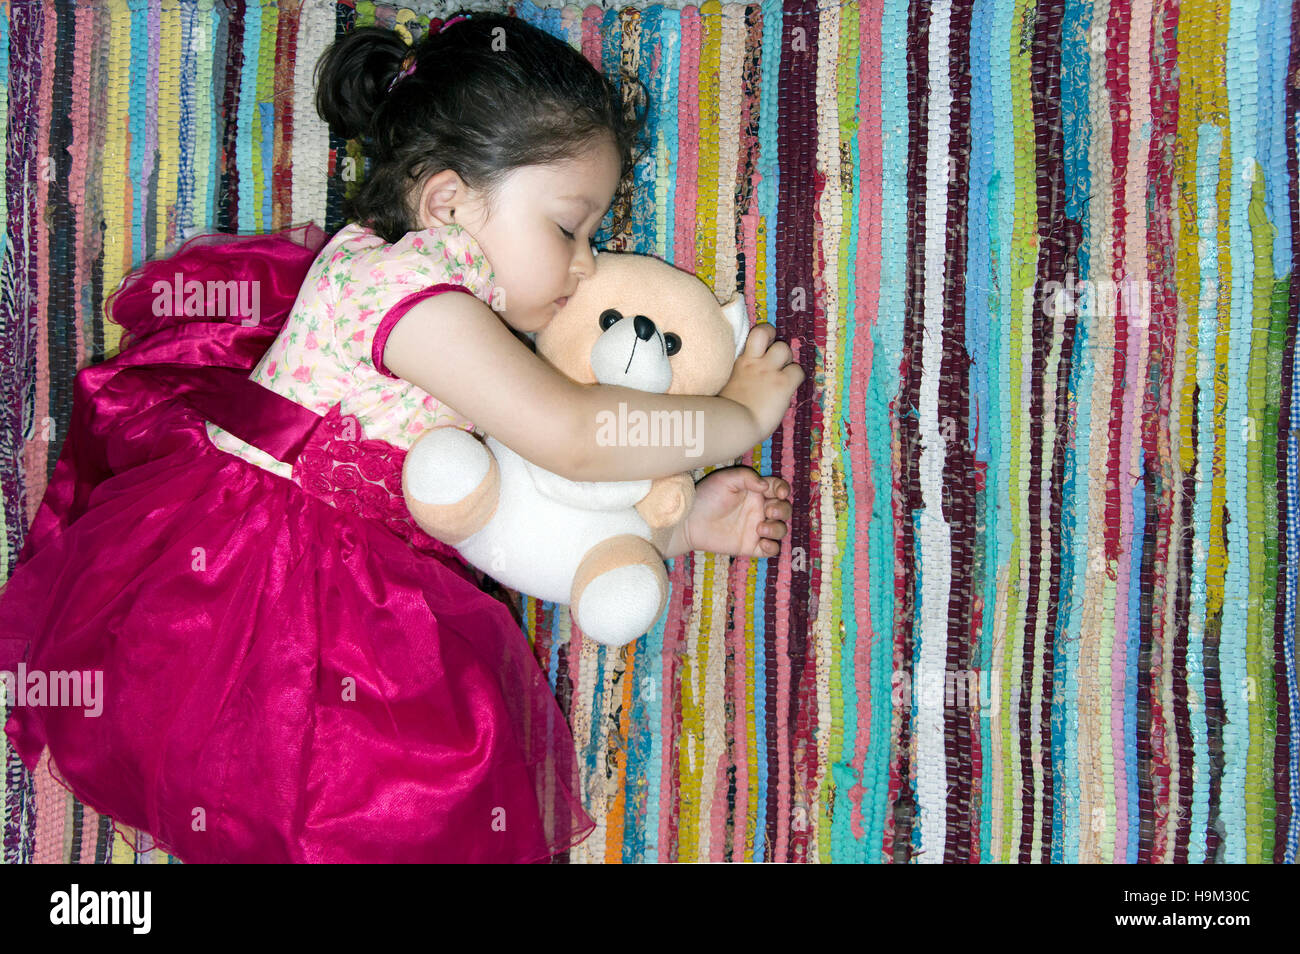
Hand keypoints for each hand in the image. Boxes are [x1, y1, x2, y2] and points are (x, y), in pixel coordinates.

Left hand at [681, 466, 791, 557]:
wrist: (689, 522)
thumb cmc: (706, 496)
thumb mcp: (725, 479)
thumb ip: (747, 477)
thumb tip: (765, 486)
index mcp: (755, 492)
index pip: (779, 488)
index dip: (784, 489)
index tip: (780, 493)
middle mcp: (759, 510)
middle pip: (784, 509)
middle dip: (783, 510)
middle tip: (768, 511)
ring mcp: (756, 529)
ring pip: (780, 530)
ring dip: (777, 529)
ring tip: (760, 528)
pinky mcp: (750, 546)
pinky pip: (771, 549)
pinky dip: (772, 547)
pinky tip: (762, 542)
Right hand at [719, 323, 804, 443]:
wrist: (731, 426)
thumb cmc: (724, 414)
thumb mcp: (725, 388)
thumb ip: (736, 377)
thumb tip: (744, 381)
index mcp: (738, 362)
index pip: (754, 334)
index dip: (762, 338)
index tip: (762, 348)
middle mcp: (753, 361)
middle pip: (765, 331)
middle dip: (773, 341)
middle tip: (774, 359)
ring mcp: (768, 371)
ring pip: (784, 348)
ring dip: (786, 360)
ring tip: (782, 374)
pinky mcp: (782, 384)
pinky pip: (798, 371)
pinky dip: (796, 378)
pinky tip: (789, 388)